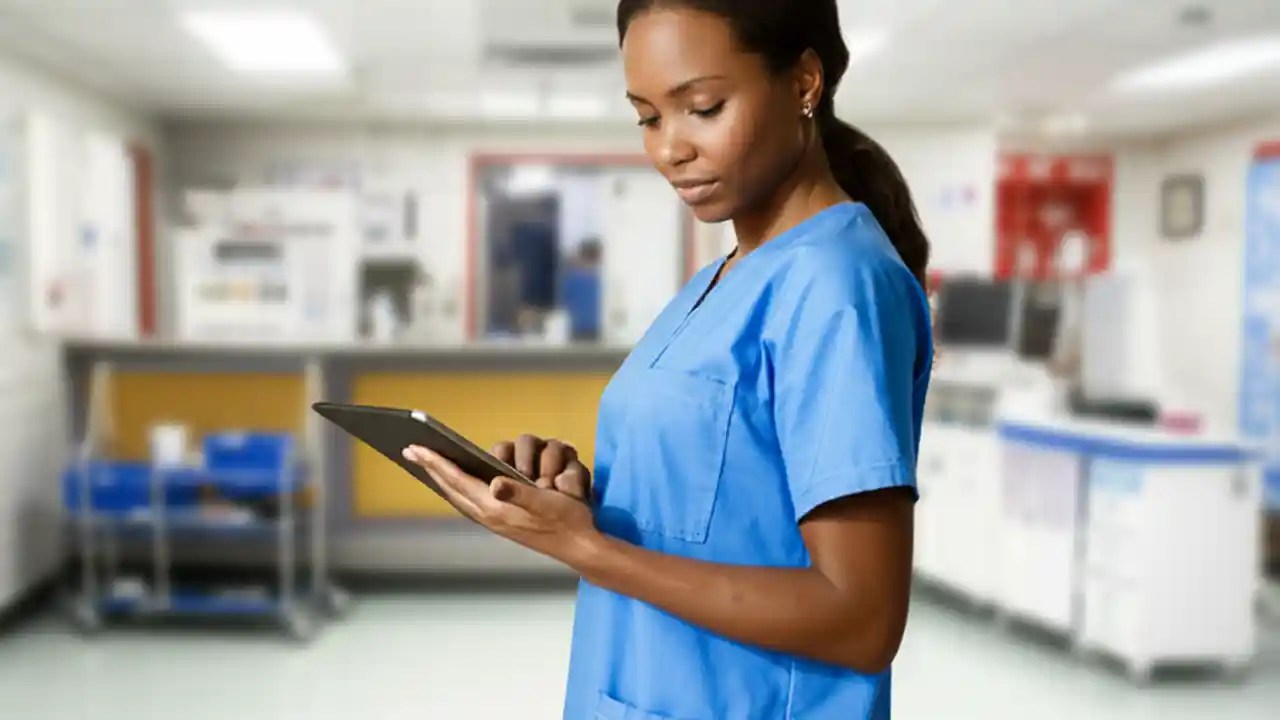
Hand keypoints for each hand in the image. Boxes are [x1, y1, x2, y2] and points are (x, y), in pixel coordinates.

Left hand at [402, 445, 599, 566]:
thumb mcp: (546, 502)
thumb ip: (519, 493)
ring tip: (437, 462)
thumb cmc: (566, 520)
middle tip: (411, 451)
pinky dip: (460, 489)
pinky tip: (458, 482)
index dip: (435, 463)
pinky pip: (472, 501)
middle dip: (431, 469)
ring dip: (451, 478)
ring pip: (462, 493)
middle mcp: (489, 513)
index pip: (457, 480)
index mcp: (494, 509)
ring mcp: (494, 517)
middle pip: (451, 487)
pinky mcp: (502, 519)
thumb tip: (496, 484)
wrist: (580, 545)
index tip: (414, 448)